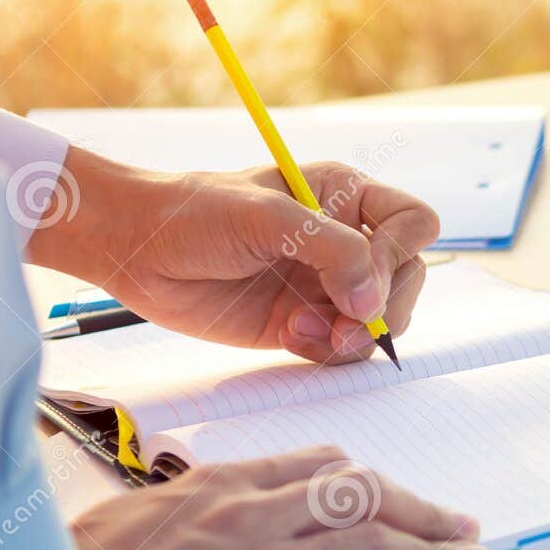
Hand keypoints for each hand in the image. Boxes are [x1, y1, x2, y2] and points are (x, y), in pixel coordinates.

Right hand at [0, 446, 487, 549]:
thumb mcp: (135, 512)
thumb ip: (189, 505)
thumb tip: (212, 507)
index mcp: (221, 485)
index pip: (318, 467)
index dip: (373, 481)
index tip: (400, 495)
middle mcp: (252, 516)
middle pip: (362, 497)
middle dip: (421, 509)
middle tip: (460, 523)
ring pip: (371, 545)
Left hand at [25, 147, 438, 362]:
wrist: (136, 252)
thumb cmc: (194, 214)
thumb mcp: (266, 218)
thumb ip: (331, 252)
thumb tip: (372, 303)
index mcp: (344, 198)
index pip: (413, 224)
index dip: (401, 253)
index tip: (363, 276)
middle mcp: (343, 242)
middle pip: (408, 278)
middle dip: (383, 307)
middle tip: (344, 322)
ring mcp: (325, 285)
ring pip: (380, 320)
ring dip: (352, 334)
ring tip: (303, 328)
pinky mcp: (302, 324)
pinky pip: (343, 349)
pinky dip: (325, 352)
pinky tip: (288, 336)